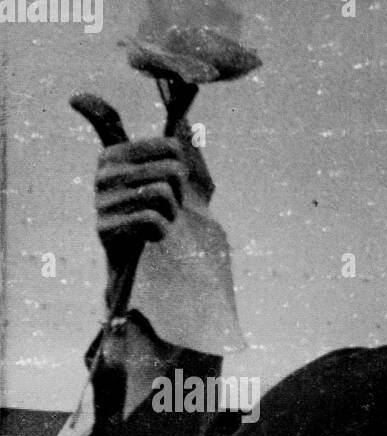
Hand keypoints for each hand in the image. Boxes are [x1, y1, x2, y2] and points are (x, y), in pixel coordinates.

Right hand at [77, 94, 213, 279]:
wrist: (134, 260)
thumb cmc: (147, 211)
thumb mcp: (145, 169)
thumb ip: (129, 133)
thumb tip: (77, 96)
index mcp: (114, 155)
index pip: (172, 147)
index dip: (182, 169)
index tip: (170, 182)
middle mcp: (104, 174)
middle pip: (171, 170)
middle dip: (178, 195)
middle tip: (166, 208)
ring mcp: (102, 201)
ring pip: (161, 194)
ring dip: (170, 215)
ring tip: (157, 221)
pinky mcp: (105, 229)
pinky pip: (151, 218)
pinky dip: (160, 230)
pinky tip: (150, 235)